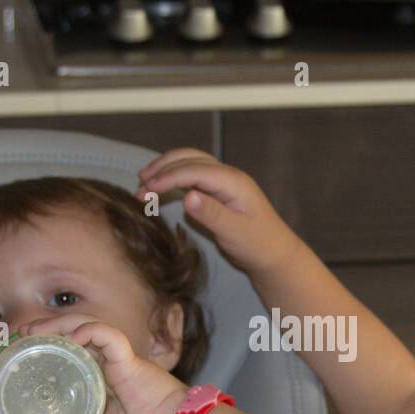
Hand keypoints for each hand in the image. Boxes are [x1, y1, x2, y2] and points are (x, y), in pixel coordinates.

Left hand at [16, 315, 186, 413]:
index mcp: (103, 371)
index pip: (72, 345)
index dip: (49, 340)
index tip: (25, 346)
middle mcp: (108, 358)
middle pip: (74, 329)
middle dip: (46, 328)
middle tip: (23, 335)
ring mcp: (118, 355)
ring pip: (86, 324)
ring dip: (59, 324)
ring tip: (36, 332)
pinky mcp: (127, 356)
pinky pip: (106, 334)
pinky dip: (87, 331)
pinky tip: (71, 337)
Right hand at [136, 148, 302, 276]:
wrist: (274, 254)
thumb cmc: (258, 245)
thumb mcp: (234, 232)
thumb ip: (211, 214)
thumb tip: (188, 196)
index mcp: (233, 182)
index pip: (194, 170)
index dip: (168, 177)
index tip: (146, 189)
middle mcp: (228, 176)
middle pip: (190, 159)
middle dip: (162, 169)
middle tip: (140, 185)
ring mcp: (223, 182)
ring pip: (190, 164)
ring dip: (166, 169)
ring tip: (143, 182)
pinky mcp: (218, 191)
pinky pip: (193, 175)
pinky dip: (174, 177)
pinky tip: (160, 187)